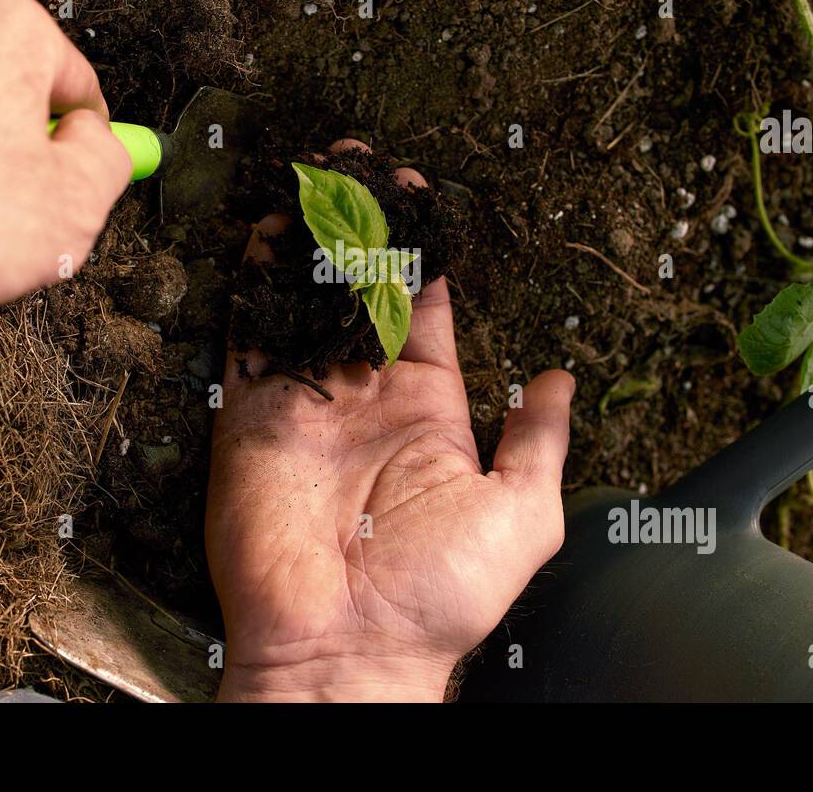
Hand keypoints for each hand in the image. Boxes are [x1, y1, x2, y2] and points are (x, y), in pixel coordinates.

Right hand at [207, 151, 574, 701]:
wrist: (347, 647)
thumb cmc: (441, 595)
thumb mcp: (523, 514)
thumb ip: (539, 442)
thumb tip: (561, 380)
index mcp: (429, 409)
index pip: (422, 308)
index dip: (422, 251)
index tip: (421, 194)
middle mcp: (364, 397)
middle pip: (360, 289)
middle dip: (361, 226)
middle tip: (360, 165)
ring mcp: (305, 402)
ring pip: (305, 301)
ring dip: (308, 240)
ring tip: (316, 177)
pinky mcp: (251, 416)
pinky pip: (251, 339)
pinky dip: (253, 284)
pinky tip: (263, 232)